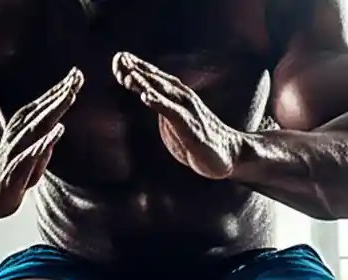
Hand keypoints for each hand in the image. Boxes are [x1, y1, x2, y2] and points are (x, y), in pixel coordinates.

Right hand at [0, 68, 83, 218]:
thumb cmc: (12, 174)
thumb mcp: (30, 153)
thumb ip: (42, 137)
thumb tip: (54, 124)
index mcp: (22, 130)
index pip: (41, 107)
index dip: (57, 90)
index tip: (76, 74)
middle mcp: (17, 137)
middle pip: (40, 112)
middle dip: (59, 93)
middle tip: (77, 76)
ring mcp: (14, 154)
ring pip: (35, 128)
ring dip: (52, 110)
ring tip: (70, 95)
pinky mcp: (13, 173)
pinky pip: (29, 155)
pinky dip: (43, 143)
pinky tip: (57, 131)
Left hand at [112, 52, 243, 179]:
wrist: (228, 154)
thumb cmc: (198, 139)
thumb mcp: (174, 122)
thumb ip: (161, 108)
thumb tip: (146, 96)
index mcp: (177, 96)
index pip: (155, 78)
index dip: (136, 68)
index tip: (118, 58)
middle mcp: (182, 98)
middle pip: (156, 80)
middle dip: (137, 69)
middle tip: (118, 57)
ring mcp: (187, 110)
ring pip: (163, 92)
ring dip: (145, 82)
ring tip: (128, 74)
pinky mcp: (191, 126)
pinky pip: (172, 112)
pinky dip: (159, 103)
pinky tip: (146, 97)